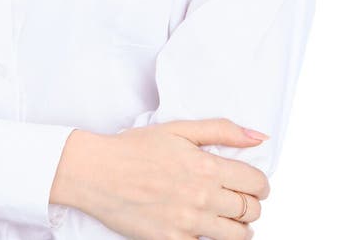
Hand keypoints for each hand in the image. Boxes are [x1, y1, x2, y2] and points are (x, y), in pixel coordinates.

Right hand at [57, 118, 268, 239]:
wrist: (98, 172)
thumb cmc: (135, 148)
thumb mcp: (178, 129)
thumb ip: (221, 130)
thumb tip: (259, 137)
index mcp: (205, 165)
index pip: (256, 182)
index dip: (260, 184)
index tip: (253, 184)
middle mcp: (201, 196)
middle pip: (251, 210)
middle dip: (250, 204)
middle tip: (237, 198)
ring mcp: (189, 222)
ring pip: (238, 236)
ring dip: (239, 227)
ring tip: (225, 216)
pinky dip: (212, 238)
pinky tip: (202, 226)